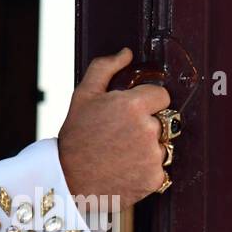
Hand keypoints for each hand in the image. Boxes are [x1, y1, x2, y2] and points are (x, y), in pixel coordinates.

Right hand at [56, 47, 171, 210]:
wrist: (68, 178)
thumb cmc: (75, 135)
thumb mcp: (83, 95)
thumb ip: (106, 68)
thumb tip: (126, 53)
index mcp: (133, 106)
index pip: (162, 96)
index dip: (146, 101)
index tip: (131, 111)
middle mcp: (148, 129)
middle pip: (164, 120)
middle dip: (147, 124)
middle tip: (121, 133)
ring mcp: (153, 156)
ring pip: (163, 144)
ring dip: (148, 147)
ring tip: (122, 152)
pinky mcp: (155, 177)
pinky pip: (160, 167)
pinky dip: (147, 168)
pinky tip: (126, 167)